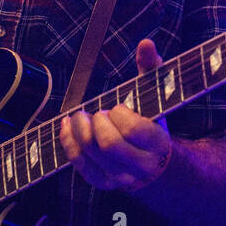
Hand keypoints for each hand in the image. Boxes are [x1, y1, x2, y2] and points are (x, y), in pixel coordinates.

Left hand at [59, 39, 174, 192]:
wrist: (156, 166)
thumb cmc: (153, 124)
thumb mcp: (156, 98)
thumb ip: (151, 69)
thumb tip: (146, 43)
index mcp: (158, 143)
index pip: (134, 130)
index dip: (120, 115)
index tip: (117, 108)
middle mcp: (140, 165)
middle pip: (109, 144)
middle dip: (97, 123)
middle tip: (98, 113)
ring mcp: (121, 177)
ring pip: (92, 154)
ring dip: (80, 130)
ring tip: (81, 116)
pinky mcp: (103, 183)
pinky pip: (80, 165)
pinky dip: (69, 143)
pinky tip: (67, 126)